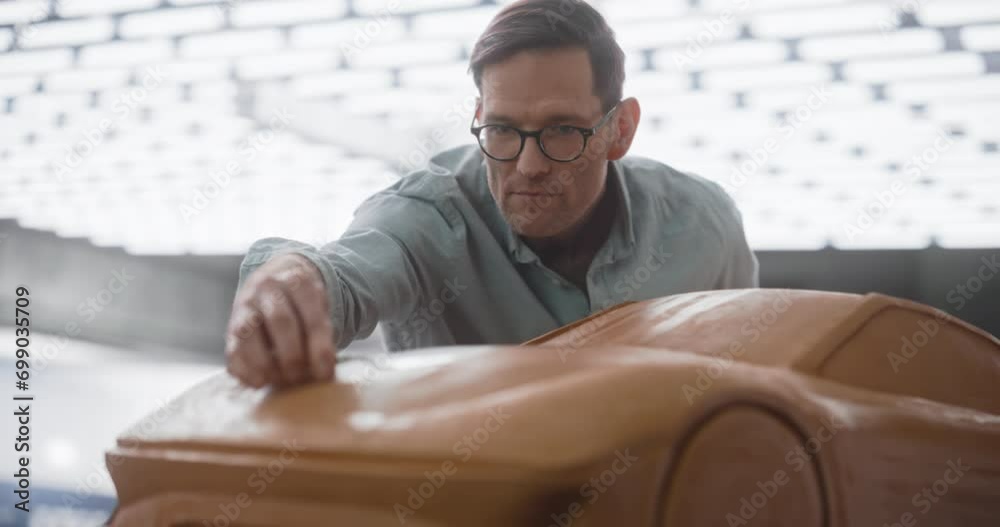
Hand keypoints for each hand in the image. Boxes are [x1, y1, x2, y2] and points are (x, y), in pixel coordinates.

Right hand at [225, 254, 335, 387]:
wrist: (275, 279)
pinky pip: (232, 349)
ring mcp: (245, 304)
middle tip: (300, 378)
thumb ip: (322, 335)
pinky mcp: (231, 325)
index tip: (325, 374)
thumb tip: (324, 372)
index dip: (320, 348)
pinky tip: (258, 383)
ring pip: (249, 333)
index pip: (311, 316)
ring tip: (280, 381)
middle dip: (292, 356)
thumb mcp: (319, 307)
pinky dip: (244, 370)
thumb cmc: (303, 304)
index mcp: (298, 281)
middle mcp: (268, 287)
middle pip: (280, 322)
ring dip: (264, 363)